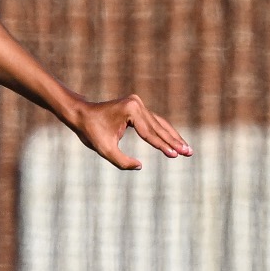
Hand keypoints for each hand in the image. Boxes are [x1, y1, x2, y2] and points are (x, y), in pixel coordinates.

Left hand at [65, 94, 190, 169]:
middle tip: (189, 152)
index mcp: (131, 111)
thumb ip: (121, 161)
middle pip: (158, 127)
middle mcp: (137, 104)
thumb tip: (140, 166)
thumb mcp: (104, 149)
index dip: (162, 146)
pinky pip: (153, 122)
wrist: (81, 114)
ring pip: (159, 124)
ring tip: (186, 149)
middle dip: (174, 141)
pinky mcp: (137, 107)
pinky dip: (163, 132)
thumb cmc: (90, 131)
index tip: (175, 155)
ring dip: (172, 137)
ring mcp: (138, 104)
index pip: (149, 132)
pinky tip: (174, 141)